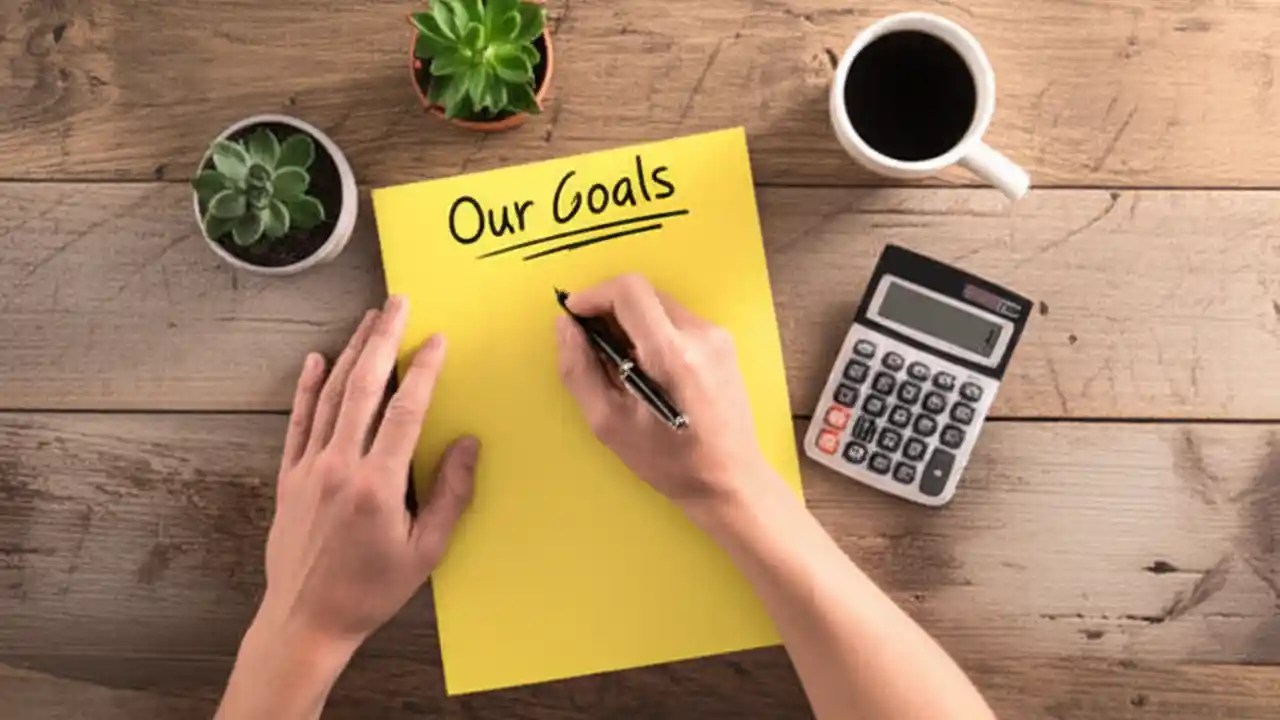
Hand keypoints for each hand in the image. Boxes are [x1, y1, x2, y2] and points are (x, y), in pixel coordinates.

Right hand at [555, 275, 773, 512]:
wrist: (729, 479)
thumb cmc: (668, 461)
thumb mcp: (608, 423)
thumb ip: (579, 369)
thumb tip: (564, 325)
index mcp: (671, 354)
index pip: (629, 290)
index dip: (593, 294)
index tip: (574, 315)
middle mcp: (699, 335)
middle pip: (643, 293)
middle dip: (610, 310)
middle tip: (594, 347)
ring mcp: (717, 336)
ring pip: (659, 305)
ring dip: (632, 323)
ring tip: (623, 367)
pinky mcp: (723, 342)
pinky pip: (676, 321)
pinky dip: (653, 333)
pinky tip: (650, 370)